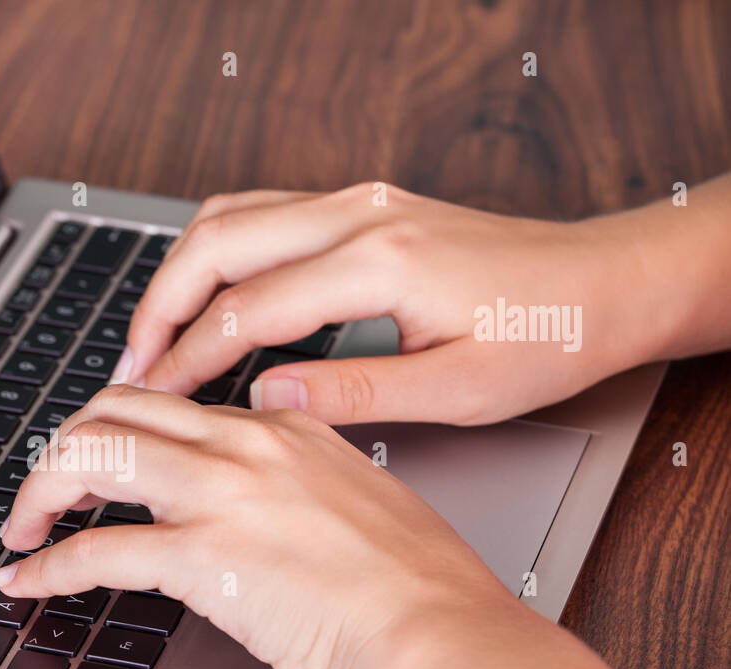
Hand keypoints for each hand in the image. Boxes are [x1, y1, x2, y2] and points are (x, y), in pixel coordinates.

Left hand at [0, 384, 519, 668]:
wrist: (442, 635)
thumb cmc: (418, 592)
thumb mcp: (356, 510)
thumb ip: (293, 495)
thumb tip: (248, 518)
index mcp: (284, 429)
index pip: (171, 406)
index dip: (116, 432)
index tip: (97, 466)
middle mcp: (245, 446)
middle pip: (114, 411)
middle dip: (62, 450)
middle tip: (45, 495)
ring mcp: (221, 494)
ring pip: (88, 457)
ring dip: (38, 494)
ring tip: (21, 531)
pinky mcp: (203, 556)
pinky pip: (95, 549)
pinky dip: (47, 566)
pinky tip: (29, 582)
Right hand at [115, 183, 679, 424]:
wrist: (604, 284)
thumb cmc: (544, 338)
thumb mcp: (454, 390)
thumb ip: (350, 395)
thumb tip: (264, 403)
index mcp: (377, 264)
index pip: (244, 311)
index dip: (185, 358)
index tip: (150, 399)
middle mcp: (358, 216)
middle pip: (215, 244)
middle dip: (157, 307)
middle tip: (129, 369)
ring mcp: (357, 201)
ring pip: (229, 217)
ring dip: (179, 275)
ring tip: (153, 337)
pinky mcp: (362, 206)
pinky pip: (260, 214)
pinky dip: (216, 254)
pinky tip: (206, 298)